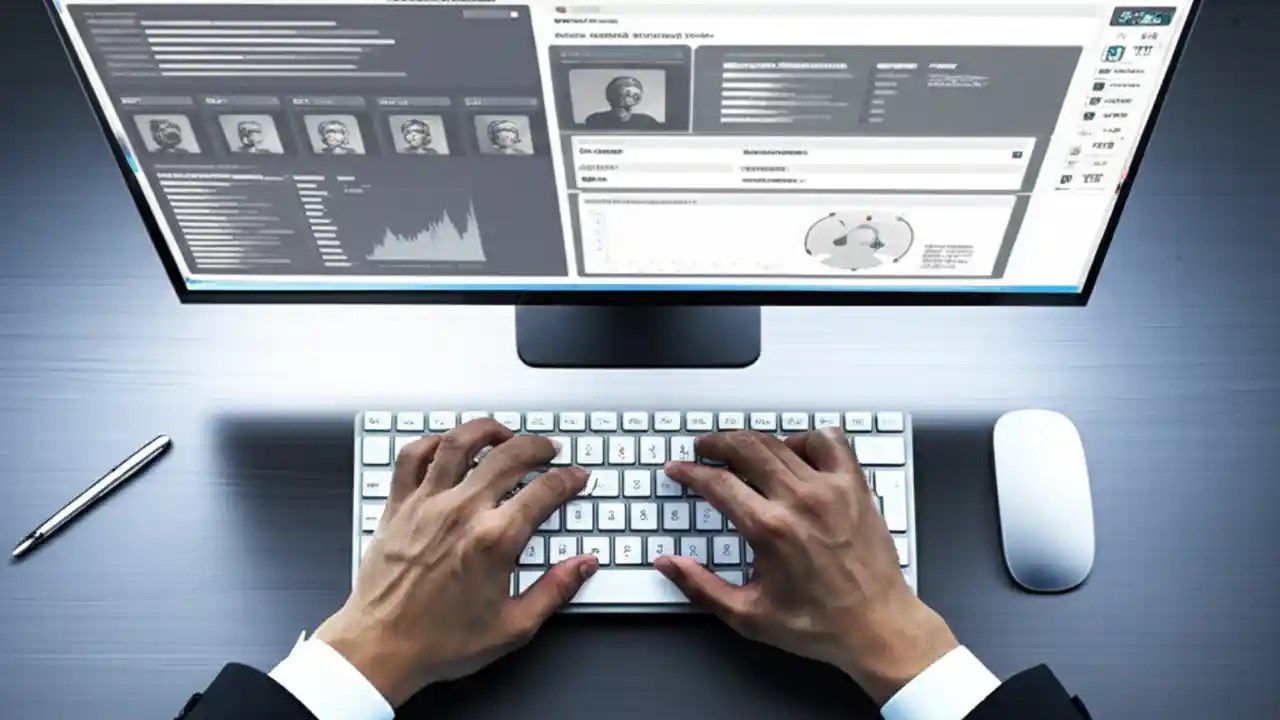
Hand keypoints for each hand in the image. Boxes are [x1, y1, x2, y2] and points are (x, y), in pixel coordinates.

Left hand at [315, 420, 597, 705]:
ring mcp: (427, 505)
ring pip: (460, 443)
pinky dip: (431, 442)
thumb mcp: (514, 627)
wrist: (381, 649)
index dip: (568, 479)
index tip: (575, 477)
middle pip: (509, 455)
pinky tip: (446, 445)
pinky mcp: (398, 507)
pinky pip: (412, 457)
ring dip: (488, 429)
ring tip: (504, 432)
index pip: (544, 491)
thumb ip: (555, 589)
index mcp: (494, 541)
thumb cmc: (440, 642)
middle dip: (538, 446)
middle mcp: (462, 513)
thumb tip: (584, 564)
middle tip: (548, 449)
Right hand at [655, 428, 956, 703]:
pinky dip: (806, 439)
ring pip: (781, 441)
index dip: (690, 471)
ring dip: (753, 439)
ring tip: (739, 447)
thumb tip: (667, 563)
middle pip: (746, 448)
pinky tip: (794, 452)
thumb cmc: (817, 624)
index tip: (679, 469)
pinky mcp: (855, 487)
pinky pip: (829, 442)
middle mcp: (799, 501)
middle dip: (716, 443)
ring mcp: (831, 489)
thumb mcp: (748, 616)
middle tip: (702, 448)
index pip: (717, 482)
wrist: (878, 627)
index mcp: (769, 530)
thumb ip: (701, 587)